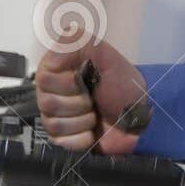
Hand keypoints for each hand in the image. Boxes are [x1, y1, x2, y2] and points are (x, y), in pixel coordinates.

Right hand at [34, 27, 147, 154]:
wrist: (140, 116)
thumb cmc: (122, 83)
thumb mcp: (104, 53)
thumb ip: (77, 41)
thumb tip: (55, 54)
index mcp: (55, 72)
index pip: (44, 79)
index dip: (68, 82)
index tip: (86, 78)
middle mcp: (50, 94)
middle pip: (47, 104)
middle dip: (78, 102)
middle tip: (94, 98)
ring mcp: (54, 119)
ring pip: (54, 124)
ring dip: (83, 120)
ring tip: (95, 114)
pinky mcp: (63, 141)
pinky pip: (62, 143)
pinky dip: (82, 138)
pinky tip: (92, 132)